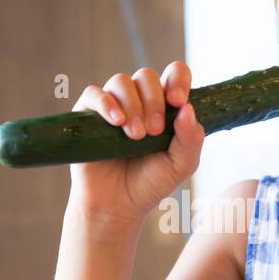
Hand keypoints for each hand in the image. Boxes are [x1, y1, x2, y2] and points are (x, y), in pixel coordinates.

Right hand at [67, 61, 204, 227]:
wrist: (117, 206)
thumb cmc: (150, 184)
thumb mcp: (180, 165)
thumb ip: (190, 139)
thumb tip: (188, 108)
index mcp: (165, 106)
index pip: (174, 74)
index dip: (178, 79)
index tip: (178, 102)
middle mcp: (138, 100)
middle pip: (146, 76)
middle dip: (154, 101)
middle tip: (154, 132)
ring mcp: (112, 105)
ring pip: (121, 82)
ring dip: (132, 106)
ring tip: (135, 136)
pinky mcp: (87, 114)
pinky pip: (94, 94)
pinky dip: (107, 103)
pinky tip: (116, 122)